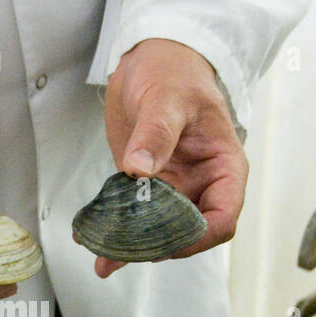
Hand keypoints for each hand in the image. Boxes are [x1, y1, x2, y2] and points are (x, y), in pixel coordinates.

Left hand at [98, 38, 248, 277]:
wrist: (152, 60)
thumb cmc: (174, 72)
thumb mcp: (166, 97)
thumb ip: (156, 133)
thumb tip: (140, 168)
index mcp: (223, 168)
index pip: (222, 218)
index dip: (197, 236)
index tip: (165, 239)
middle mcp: (202, 185)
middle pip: (188, 233)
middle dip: (157, 246)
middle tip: (122, 250)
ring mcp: (174, 189)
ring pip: (158, 232)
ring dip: (132, 246)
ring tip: (102, 256)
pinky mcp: (145, 187)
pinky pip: (133, 216)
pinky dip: (114, 230)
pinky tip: (91, 239)